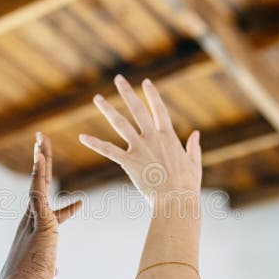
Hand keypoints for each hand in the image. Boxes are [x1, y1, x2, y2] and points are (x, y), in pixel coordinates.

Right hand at [0, 133, 81, 278]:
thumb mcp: (46, 272)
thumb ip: (50, 268)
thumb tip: (55, 273)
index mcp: (35, 230)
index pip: (52, 213)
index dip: (68, 208)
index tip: (81, 204)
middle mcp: (30, 219)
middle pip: (37, 185)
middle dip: (41, 164)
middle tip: (41, 144)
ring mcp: (33, 218)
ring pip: (37, 182)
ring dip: (40, 159)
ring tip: (41, 139)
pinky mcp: (39, 220)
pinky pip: (37, 191)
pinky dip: (38, 174)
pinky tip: (40, 157)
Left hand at [79, 75, 200, 209]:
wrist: (175, 200)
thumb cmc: (187, 186)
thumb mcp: (194, 163)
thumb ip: (193, 147)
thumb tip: (196, 134)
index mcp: (168, 136)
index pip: (159, 109)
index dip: (152, 95)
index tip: (145, 82)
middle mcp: (153, 138)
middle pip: (138, 109)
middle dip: (127, 92)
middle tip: (118, 79)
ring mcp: (140, 148)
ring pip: (121, 124)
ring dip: (108, 110)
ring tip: (97, 98)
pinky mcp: (129, 162)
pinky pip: (109, 150)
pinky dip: (95, 143)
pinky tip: (82, 137)